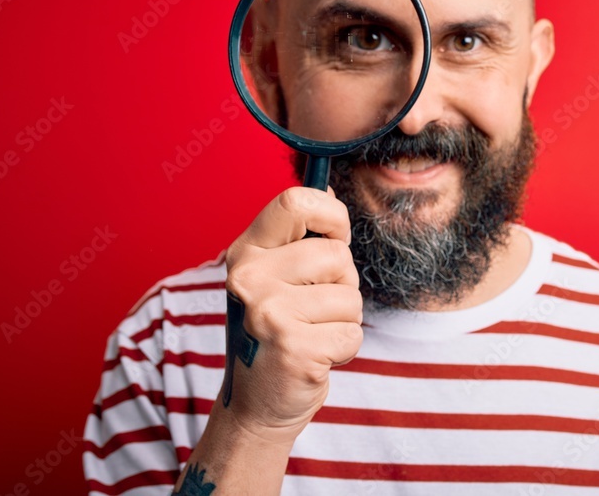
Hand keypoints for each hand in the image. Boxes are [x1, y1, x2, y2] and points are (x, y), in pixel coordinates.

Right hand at [218, 186, 362, 442]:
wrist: (256, 405)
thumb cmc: (275, 334)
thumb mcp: (275, 279)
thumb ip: (298, 240)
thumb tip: (329, 192)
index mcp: (246, 252)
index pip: (295, 200)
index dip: (332, 215)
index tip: (335, 237)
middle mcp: (249, 277)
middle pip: (337, 255)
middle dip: (343, 284)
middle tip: (314, 310)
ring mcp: (267, 312)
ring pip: (350, 296)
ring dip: (344, 320)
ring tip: (312, 334)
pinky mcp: (292, 347)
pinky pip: (352, 333)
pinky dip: (344, 349)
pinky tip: (314, 357)